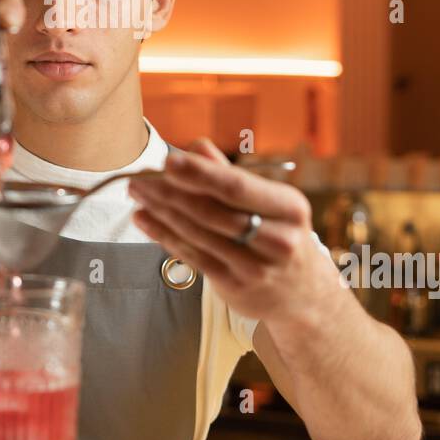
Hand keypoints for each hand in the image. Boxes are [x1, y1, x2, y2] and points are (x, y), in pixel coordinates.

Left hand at [128, 136, 337, 324]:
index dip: (201, 174)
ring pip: (198, 234)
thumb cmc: (278, 232)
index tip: (169, 160)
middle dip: (171, 191)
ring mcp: (256, 267)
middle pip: (213, 212)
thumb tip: (196, 147)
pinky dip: (164, 235)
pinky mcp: (235, 286)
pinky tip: (145, 218)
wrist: (302, 292)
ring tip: (137, 192)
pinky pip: (192, 256)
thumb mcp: (269, 201)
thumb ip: (229, 174)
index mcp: (289, 207)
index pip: (238, 188)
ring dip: (161, 210)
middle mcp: (277, 239)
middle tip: (140, 176)